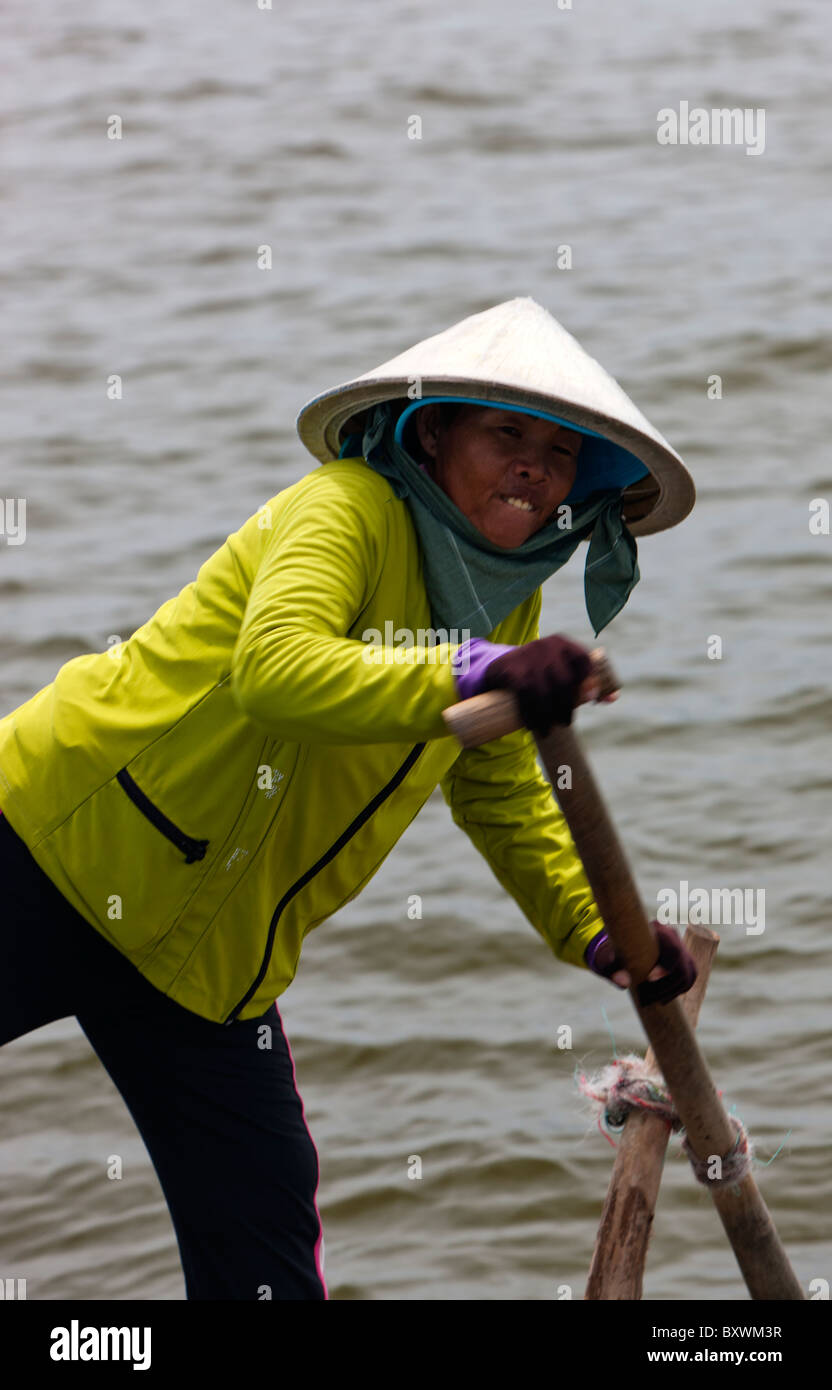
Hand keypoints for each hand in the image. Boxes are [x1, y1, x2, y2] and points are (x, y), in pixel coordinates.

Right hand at [480, 633, 603, 735]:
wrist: (502, 667)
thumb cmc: (541, 673)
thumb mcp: (561, 671)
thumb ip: (585, 682)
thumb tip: (613, 697)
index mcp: (563, 644)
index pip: (583, 659)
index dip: (590, 680)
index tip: (590, 700)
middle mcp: (546, 646)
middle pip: (564, 680)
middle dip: (566, 706)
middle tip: (566, 723)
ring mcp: (527, 656)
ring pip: (543, 691)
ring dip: (548, 715)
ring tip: (549, 730)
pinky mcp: (511, 669)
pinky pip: (524, 695)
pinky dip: (530, 714)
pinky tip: (533, 726)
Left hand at [586, 921, 697, 1004]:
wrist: (621, 947)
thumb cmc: (613, 953)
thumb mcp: (608, 959)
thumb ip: (613, 969)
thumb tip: (624, 983)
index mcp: (657, 929)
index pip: (672, 949)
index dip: (666, 967)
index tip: (649, 979)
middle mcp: (673, 936)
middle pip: (682, 967)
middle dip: (665, 987)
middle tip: (646, 998)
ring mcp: (682, 949)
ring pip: (687, 976)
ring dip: (671, 993)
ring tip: (651, 1000)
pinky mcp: (685, 961)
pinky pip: (688, 980)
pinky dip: (677, 992)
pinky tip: (662, 999)